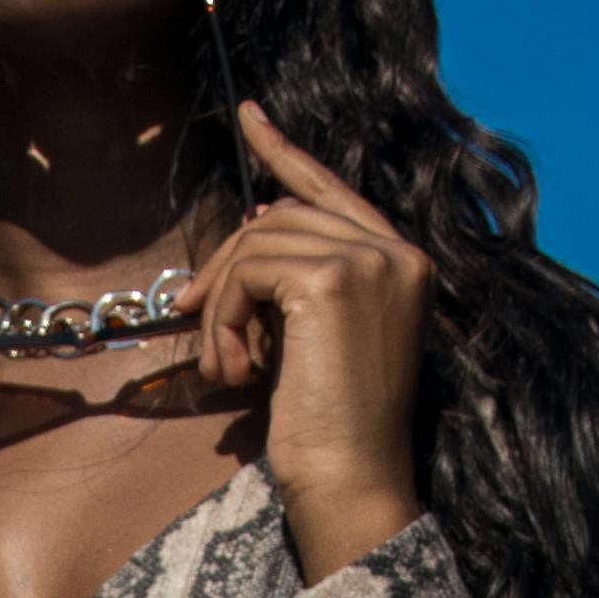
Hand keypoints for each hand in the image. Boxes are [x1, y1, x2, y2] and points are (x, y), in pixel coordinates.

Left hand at [197, 104, 428, 574]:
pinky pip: (248, 268)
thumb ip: (299, 279)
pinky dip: (224, 315)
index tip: (249, 115)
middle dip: (228, 263)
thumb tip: (254, 223)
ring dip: (223, 302)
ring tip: (227, 364)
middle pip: (282, 214)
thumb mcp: (317, 339)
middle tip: (194, 315)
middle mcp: (397, 252)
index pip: (333, 190)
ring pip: (259, 241)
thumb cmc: (331, 430)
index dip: (285, 152)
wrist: (352, 483)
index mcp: (404, 264)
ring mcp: (370, 261)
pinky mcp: (333, 279)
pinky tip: (233, 367)